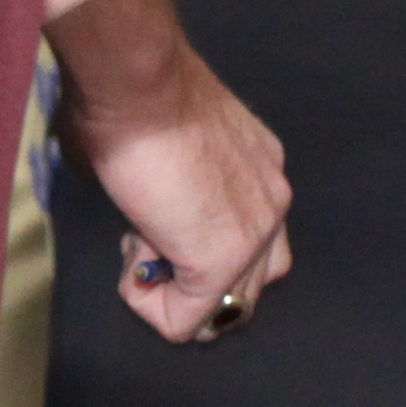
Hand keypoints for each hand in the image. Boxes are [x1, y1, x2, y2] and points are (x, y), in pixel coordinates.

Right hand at [54, 2, 293, 343]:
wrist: (141, 84)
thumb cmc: (135, 98)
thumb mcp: (173, 143)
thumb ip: (178, 183)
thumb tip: (145, 212)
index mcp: (262, 171)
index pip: (253, 240)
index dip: (194, 239)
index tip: (158, 212)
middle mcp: (273, 203)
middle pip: (248, 282)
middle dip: (191, 277)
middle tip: (146, 238)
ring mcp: (254, 236)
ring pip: (224, 309)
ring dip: (174, 293)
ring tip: (140, 246)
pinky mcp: (219, 261)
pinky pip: (186, 322)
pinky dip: (148, 306)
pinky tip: (132, 263)